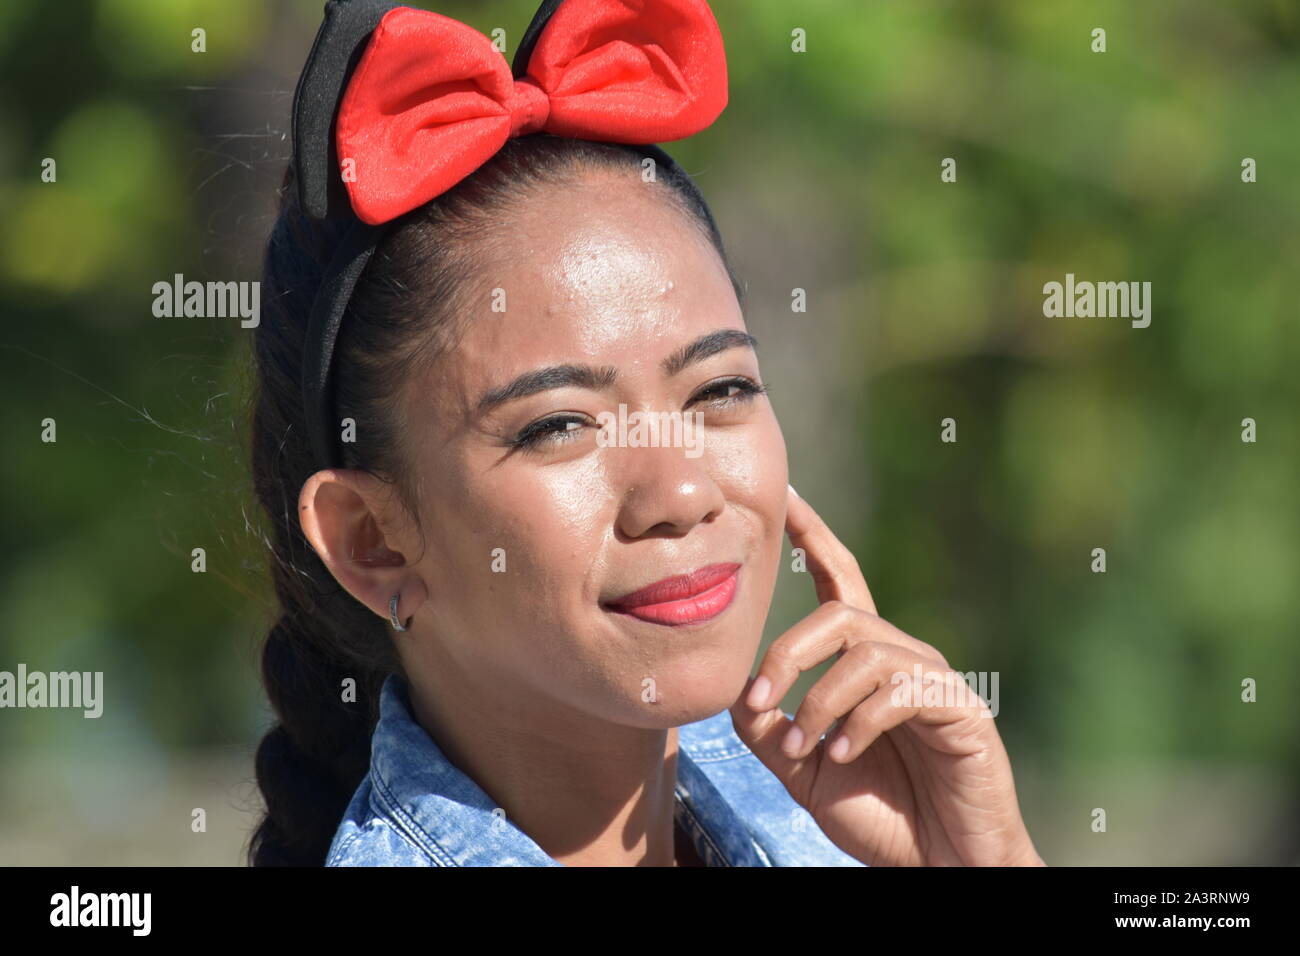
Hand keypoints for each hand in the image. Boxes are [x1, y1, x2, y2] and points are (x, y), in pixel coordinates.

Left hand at [729, 485, 1044, 865]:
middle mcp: (900, 657)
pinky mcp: (959, 707)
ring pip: (864, 653)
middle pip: (839, 616)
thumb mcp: (802, 768)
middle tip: (762, 702)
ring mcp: (933, 679)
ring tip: (806, 750)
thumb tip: (742, 689)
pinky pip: (900, 690)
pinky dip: (860, 722)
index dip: (815, 536)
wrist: (939, 865)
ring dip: (820, 701)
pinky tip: (843, 755)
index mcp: (863, 661)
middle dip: (788, 653)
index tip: (787, 497)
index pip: (839, 582)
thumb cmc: (878, 813)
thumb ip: (768, 727)